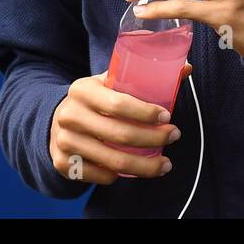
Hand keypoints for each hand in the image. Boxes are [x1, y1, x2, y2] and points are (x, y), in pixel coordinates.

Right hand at [48, 64, 191, 184]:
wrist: (56, 118)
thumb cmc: (95, 99)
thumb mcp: (110, 81)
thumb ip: (143, 75)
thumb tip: (186, 68)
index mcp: (82, 90)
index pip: (118, 104)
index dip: (146, 113)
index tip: (168, 117)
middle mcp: (70, 115)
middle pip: (120, 134)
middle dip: (153, 138)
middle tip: (174, 136)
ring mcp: (64, 141)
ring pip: (114, 161)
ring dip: (145, 166)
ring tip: (166, 164)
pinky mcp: (63, 164)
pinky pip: (101, 176)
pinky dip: (120, 176)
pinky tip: (134, 171)